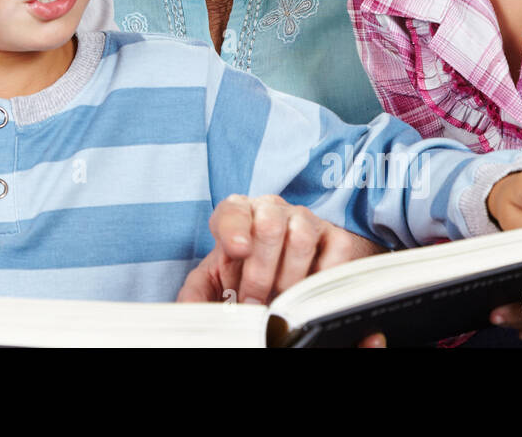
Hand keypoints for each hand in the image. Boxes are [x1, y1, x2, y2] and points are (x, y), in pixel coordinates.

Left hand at [177, 194, 385, 305]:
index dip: (234, 229)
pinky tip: (309, 294)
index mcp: (237, 214)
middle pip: (269, 225)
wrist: (286, 270)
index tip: (237, 251)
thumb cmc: (244, 271)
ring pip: (301, 236)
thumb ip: (196, 293)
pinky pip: (334, 251)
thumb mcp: (215, 280)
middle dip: (260, 271)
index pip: (232, 210)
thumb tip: (187, 311)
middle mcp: (271, 209)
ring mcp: (305, 220)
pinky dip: (322, 276)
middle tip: (255, 301)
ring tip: (280, 302)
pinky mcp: (334, 237)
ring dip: (289, 277)